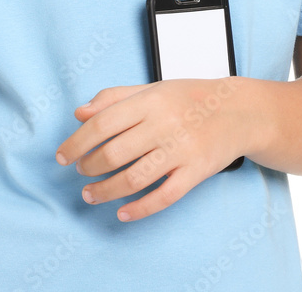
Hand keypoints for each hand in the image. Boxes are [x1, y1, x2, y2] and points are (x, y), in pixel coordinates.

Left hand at [55, 77, 250, 221]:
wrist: (238, 110)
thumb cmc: (189, 98)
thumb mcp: (151, 88)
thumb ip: (114, 98)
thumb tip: (80, 113)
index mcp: (149, 101)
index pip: (102, 123)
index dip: (78, 142)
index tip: (63, 155)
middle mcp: (163, 124)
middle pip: (114, 153)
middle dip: (89, 167)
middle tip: (80, 172)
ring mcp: (181, 150)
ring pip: (135, 178)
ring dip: (106, 190)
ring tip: (91, 194)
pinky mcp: (196, 172)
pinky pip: (164, 196)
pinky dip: (140, 208)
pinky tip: (122, 212)